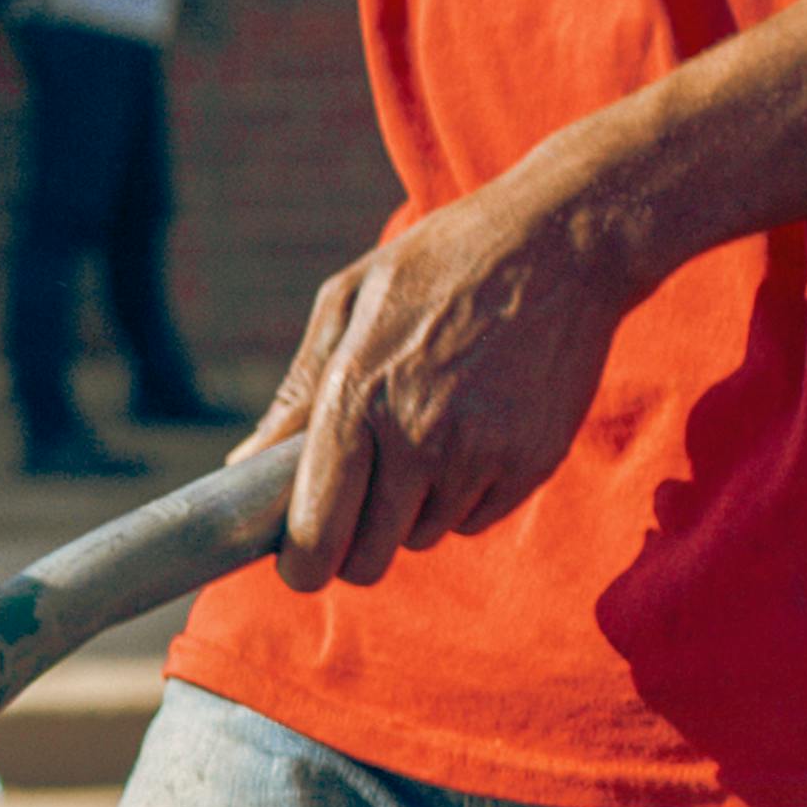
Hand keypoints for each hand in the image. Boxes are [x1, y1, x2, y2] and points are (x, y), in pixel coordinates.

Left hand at [259, 175, 643, 589]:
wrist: (563, 244)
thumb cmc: (440, 265)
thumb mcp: (348, 301)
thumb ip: (298, 392)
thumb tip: (243, 463)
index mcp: (358, 396)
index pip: (317, 529)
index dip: (300, 562)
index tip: (298, 561)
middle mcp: (420, 437)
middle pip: (369, 557)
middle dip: (351, 547)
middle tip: (353, 511)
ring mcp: (483, 454)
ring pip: (422, 537)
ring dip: (409, 514)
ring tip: (420, 443)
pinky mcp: (533, 462)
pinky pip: (476, 519)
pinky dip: (461, 499)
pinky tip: (466, 441)